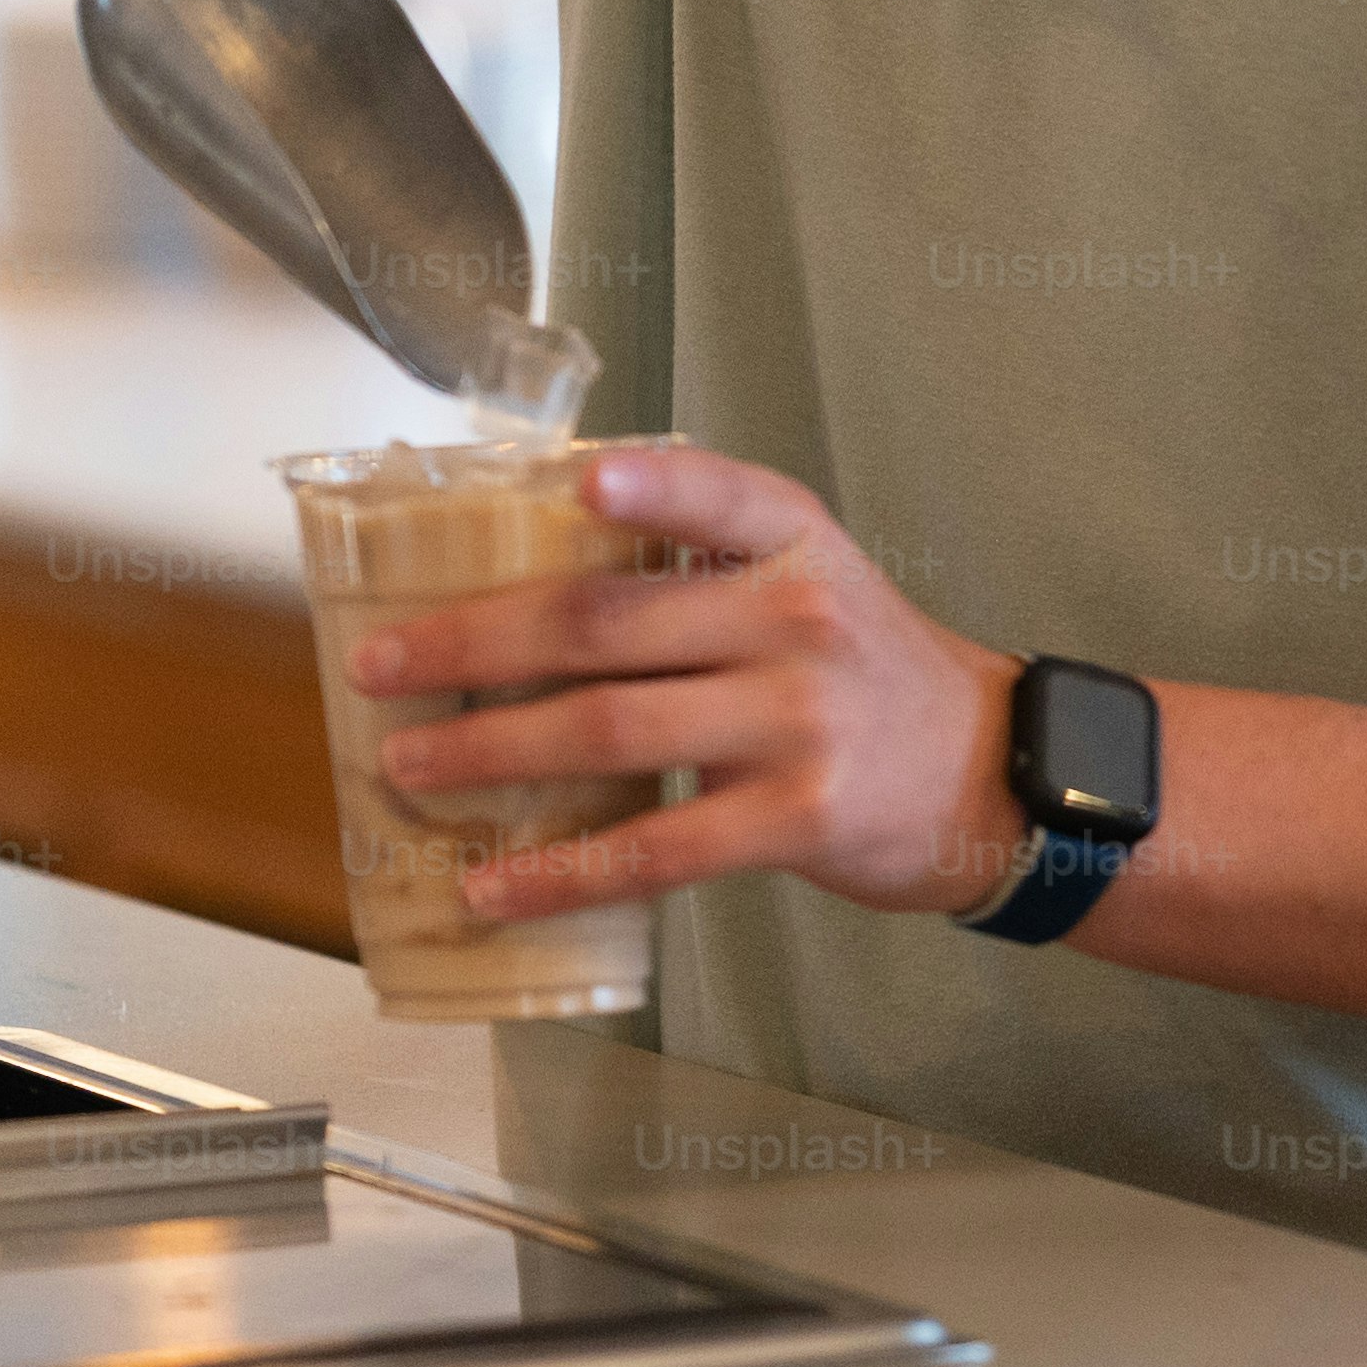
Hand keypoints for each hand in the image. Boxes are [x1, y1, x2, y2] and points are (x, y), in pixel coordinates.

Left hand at [348, 445, 1031, 925]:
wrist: (985, 775)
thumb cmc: (867, 672)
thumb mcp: (812, 582)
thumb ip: (702, 570)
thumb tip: (529, 586)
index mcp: (795, 544)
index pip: (720, 497)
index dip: (651, 486)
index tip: (578, 483)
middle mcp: (797, 621)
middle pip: (608, 623)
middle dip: (476, 643)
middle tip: (381, 663)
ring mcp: (798, 723)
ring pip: (610, 732)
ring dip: (490, 751)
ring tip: (407, 765)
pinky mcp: (794, 818)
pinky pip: (653, 847)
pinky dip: (559, 870)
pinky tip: (493, 883)